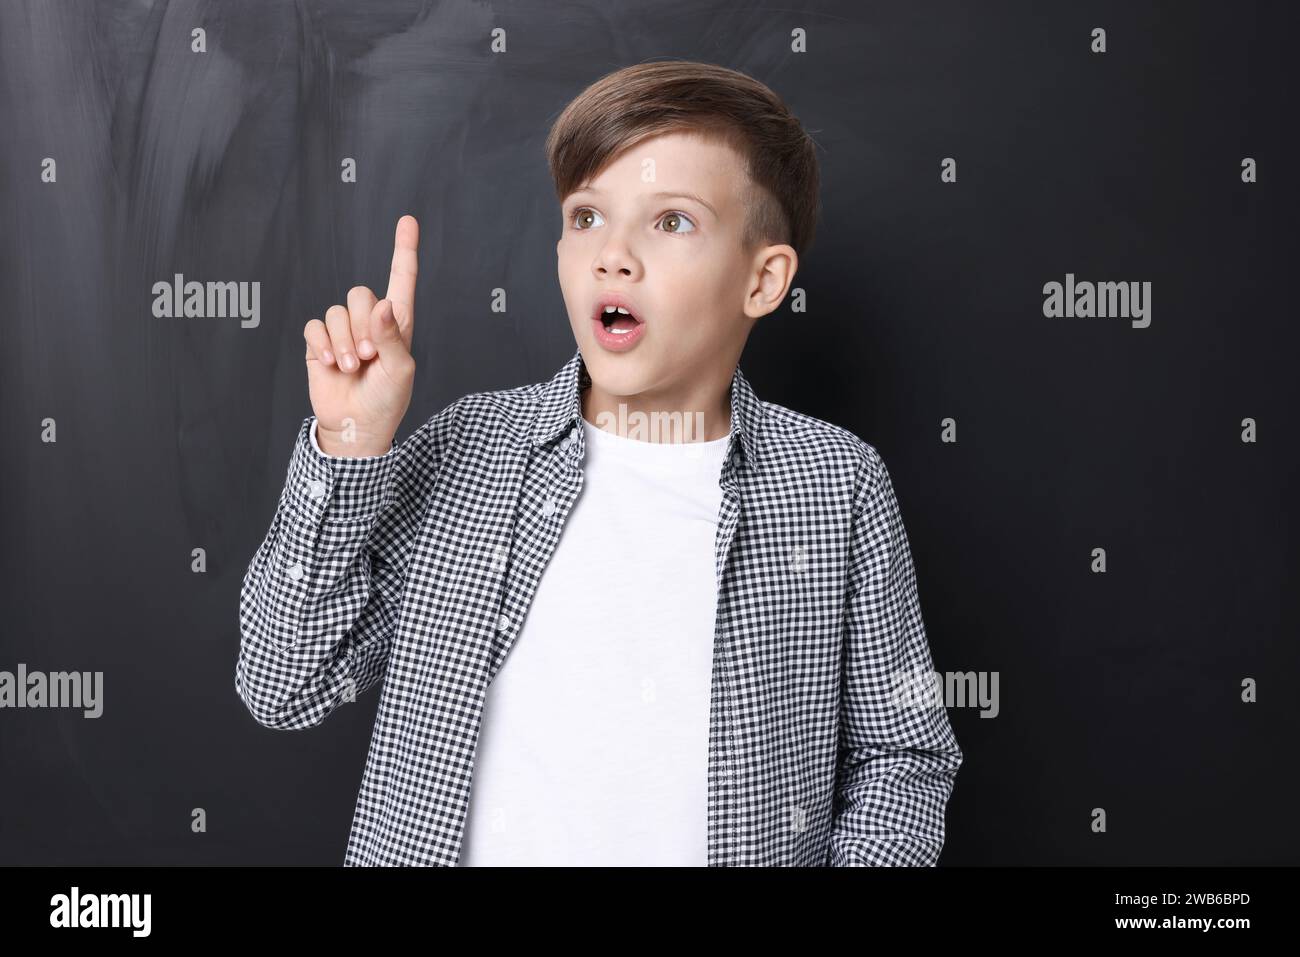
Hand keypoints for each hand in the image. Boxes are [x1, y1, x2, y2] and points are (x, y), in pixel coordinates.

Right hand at [303, 215, 419, 456]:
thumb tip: (384, 304)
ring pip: (336, 312)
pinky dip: (325, 345)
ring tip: (353, 368)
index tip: (407, 221)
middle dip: (363, 327)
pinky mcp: (320, 343)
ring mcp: (343, 331)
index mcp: (398, 324)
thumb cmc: (386, 400)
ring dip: (345, 342)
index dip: (404, 250)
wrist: (356, 426)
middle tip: (370, 357)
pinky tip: (334, 365)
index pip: (401, 280)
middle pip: (359, 294)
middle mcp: (370, 321)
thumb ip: (392, 337)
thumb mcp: (400, 372)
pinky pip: (315, 326)